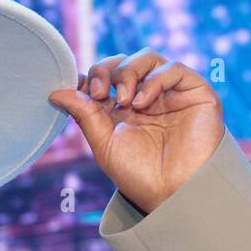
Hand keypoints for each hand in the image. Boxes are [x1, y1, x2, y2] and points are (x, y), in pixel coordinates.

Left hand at [48, 49, 224, 212]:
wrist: (173, 192)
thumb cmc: (139, 174)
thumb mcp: (103, 143)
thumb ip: (84, 114)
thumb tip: (55, 92)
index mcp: (121, 109)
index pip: (103, 76)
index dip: (90, 76)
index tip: (76, 87)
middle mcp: (145, 97)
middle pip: (121, 62)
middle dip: (105, 71)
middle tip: (98, 94)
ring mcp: (169, 93)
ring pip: (146, 57)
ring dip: (127, 72)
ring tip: (123, 101)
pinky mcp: (194, 91)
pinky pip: (172, 68)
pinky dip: (153, 79)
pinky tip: (143, 102)